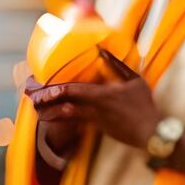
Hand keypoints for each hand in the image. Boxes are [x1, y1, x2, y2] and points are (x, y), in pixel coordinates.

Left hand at [27, 50, 160, 149]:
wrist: (151, 133)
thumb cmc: (144, 105)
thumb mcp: (134, 81)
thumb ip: (118, 66)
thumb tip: (104, 51)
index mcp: (102, 96)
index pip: (74, 92)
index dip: (57, 90)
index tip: (43, 90)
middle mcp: (94, 109)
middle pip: (65, 106)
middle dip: (48, 104)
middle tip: (33, 102)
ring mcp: (95, 121)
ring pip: (69, 118)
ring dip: (53, 115)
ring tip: (39, 114)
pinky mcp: (99, 129)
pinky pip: (77, 123)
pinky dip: (66, 121)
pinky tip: (57, 120)